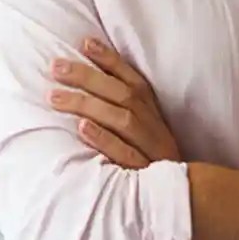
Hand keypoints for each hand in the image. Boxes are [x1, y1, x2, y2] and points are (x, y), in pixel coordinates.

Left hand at [47, 37, 181, 168]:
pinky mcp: (143, 172)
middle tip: (56, 66)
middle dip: (89, 77)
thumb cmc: (153, 161)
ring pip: (122, 119)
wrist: (184, 196)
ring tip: (55, 96)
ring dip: (88, 105)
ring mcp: (149, 148)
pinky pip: (123, 153)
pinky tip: (82, 129)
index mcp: (154, 113)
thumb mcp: (147, 131)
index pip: (133, 80)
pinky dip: (104, 139)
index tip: (84, 43)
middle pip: (123, 95)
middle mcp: (153, 126)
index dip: (111, 60)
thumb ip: (125, 109)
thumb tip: (91, 83)